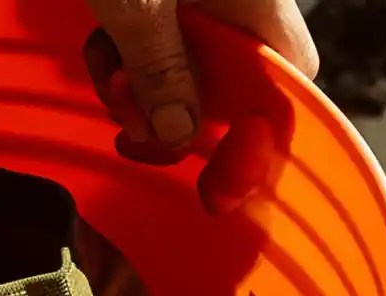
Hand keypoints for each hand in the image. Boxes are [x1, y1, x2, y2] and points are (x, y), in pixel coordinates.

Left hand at [82, 0, 318, 147]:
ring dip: (136, 90)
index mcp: (258, 3)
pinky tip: (98, 45)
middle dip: (171, 118)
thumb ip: (160, 69)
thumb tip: (179, 137)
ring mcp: (196, 3)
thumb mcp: (138, 4)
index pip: (286, 88)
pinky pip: (151, 47)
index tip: (215, 187)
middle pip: (224, 90)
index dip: (255, 142)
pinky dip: (122, 57)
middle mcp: (237, 6)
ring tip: (106, 69)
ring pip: (178, 73)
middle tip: (130, 134)